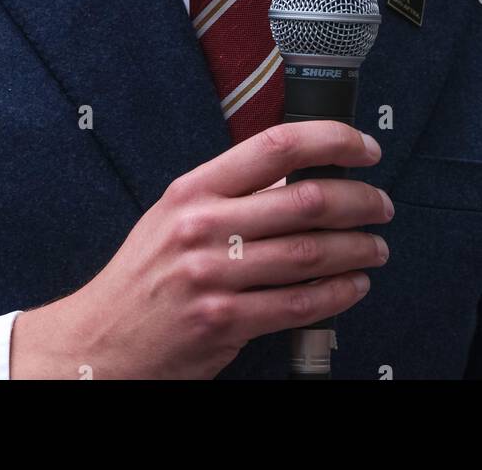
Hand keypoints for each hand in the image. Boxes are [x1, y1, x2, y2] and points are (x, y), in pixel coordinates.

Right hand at [10, 121, 391, 379]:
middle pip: (304, 200)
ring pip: (310, 253)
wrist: (100, 341)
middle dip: (359, 200)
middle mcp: (203, 226)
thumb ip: (230, 194)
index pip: (275, 146)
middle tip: (381, 204)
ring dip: (358, 248)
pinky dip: (338, 293)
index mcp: (194, 190)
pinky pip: (300, 303)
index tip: (363, 147)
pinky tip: (353, 285)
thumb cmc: (145, 276)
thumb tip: (298, 175)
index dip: (331, 140)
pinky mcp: (224, 322)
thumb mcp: (175, 216)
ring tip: (376, 246)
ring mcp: (213, 276)